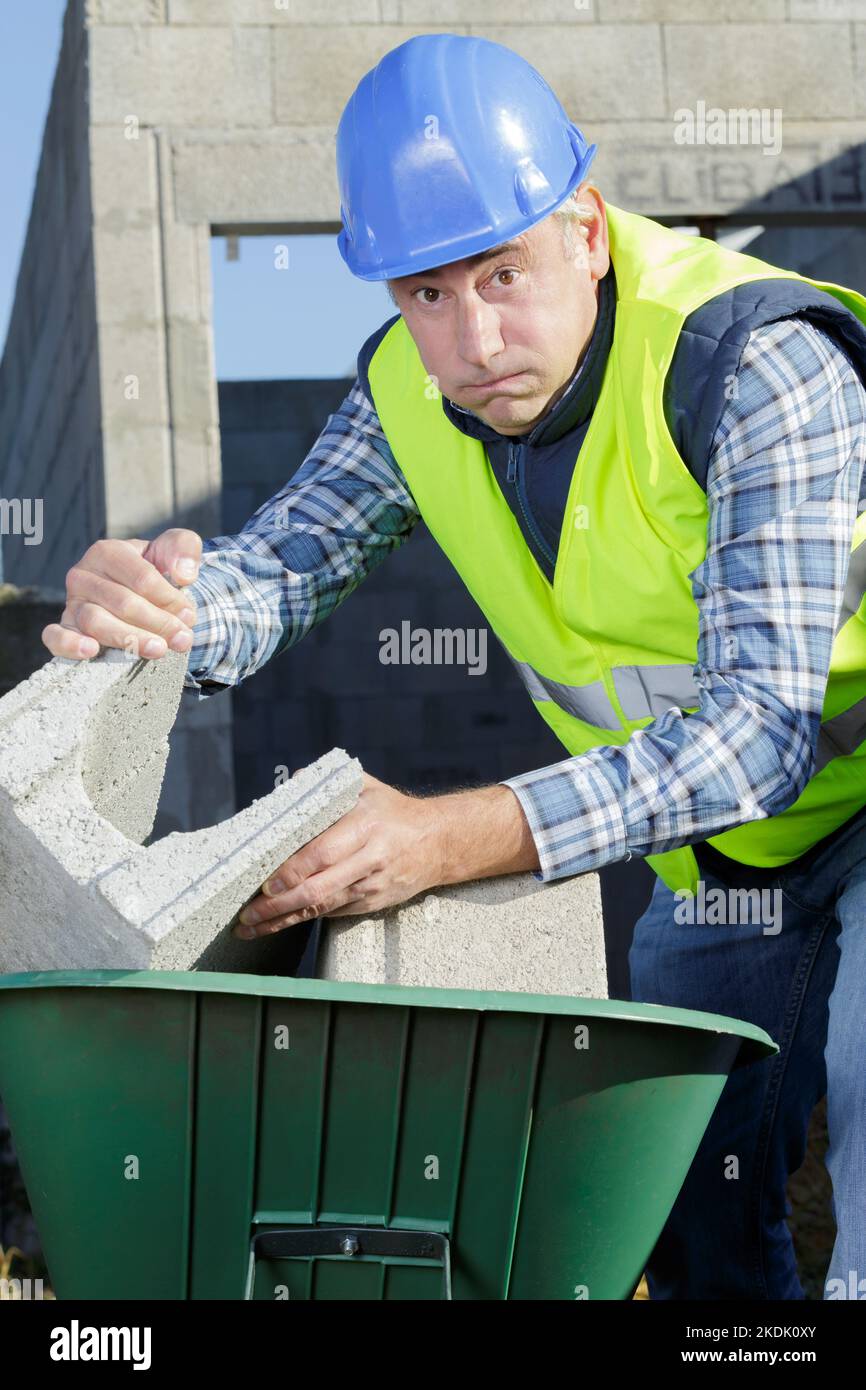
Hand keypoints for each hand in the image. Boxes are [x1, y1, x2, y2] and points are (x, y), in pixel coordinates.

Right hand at [41, 529, 202, 659]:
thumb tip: (183, 574)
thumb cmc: (158, 568)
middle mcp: (84, 575)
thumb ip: (184, 548)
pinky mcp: (65, 628)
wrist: (144, 593)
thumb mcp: (176, 548)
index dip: (170, 599)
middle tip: (183, 639)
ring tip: (158, 649)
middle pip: (123, 603)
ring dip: (130, 639)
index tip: (189, 615)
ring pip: (96, 622)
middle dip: (159, 623)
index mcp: (108, 552)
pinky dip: (69, 645)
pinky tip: (91, 651)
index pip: (142, 578)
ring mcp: (72, 603)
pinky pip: (56, 637)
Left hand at [233, 772, 538, 938]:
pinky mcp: (372, 902)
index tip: (266, 882)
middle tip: (247, 913)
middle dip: (280, 904)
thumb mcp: (366, 787)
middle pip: (319, 888)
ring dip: (284, 919)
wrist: (439, 842)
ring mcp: (371, 885)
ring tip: (251, 927)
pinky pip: (332, 913)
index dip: (293, 871)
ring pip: (322, 907)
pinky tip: (276, 924)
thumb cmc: (393, 810)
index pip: (324, 853)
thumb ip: (328, 785)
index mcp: (366, 826)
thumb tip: (291, 783)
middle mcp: (370, 859)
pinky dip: (302, 920)